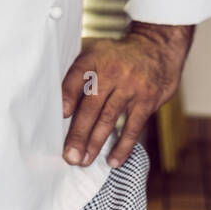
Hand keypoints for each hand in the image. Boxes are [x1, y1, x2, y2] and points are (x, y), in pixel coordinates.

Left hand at [60, 21, 193, 168]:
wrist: (156, 48)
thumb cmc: (117, 56)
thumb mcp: (96, 52)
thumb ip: (78, 72)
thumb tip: (54, 100)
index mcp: (94, 58)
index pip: (77, 77)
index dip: (68, 95)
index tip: (61, 115)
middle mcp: (111, 71)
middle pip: (91, 106)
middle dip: (79, 133)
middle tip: (69, 156)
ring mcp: (131, 86)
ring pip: (109, 119)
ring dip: (95, 143)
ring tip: (84, 161)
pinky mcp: (147, 100)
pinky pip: (133, 127)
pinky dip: (122, 146)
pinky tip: (113, 160)